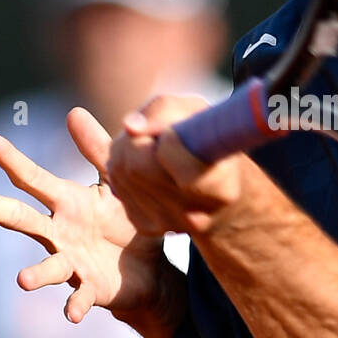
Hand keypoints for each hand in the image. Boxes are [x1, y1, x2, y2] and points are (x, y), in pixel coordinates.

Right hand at [0, 107, 171, 323]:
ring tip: (22, 281)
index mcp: (65, 202)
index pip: (32, 179)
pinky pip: (80, 297)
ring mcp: (70, 262)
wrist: (150, 266)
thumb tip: (72, 111)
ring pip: (47, 266)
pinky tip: (72, 314)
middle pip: (15, 217)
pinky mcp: (90, 288)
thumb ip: (97, 150)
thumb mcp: (116, 182)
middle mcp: (58, 232)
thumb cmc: (125, 220)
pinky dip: (75, 305)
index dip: (13, 161)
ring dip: (35, 274)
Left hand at [108, 94, 247, 236]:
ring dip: (126, 150)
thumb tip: (129, 126)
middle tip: (154, 136)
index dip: (167, 136)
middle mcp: (195, 215)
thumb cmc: (209, 143)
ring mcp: (169, 224)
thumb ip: (165, 111)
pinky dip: (123, 168)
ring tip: (149, 147)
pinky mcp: (147, 226)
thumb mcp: (199, 114)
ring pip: (121, 172)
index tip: (173, 133)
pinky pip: (117, 185)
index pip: (172, 155)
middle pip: (137, 164)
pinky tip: (144, 167)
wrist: (218, 191)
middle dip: (137, 140)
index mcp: (220, 188)